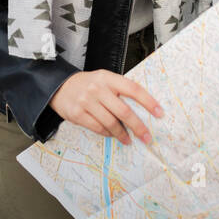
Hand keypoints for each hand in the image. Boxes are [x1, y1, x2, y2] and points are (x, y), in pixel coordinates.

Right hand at [49, 70, 163, 144]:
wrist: (59, 86)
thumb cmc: (87, 84)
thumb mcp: (103, 79)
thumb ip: (119, 90)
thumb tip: (142, 109)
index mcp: (108, 78)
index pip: (133, 89)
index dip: (148, 101)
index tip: (159, 113)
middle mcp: (98, 88)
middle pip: (124, 110)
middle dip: (138, 126)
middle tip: (147, 137)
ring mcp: (87, 101)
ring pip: (111, 122)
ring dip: (122, 134)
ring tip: (128, 140)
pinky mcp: (78, 114)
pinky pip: (98, 128)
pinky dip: (108, 134)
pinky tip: (113, 135)